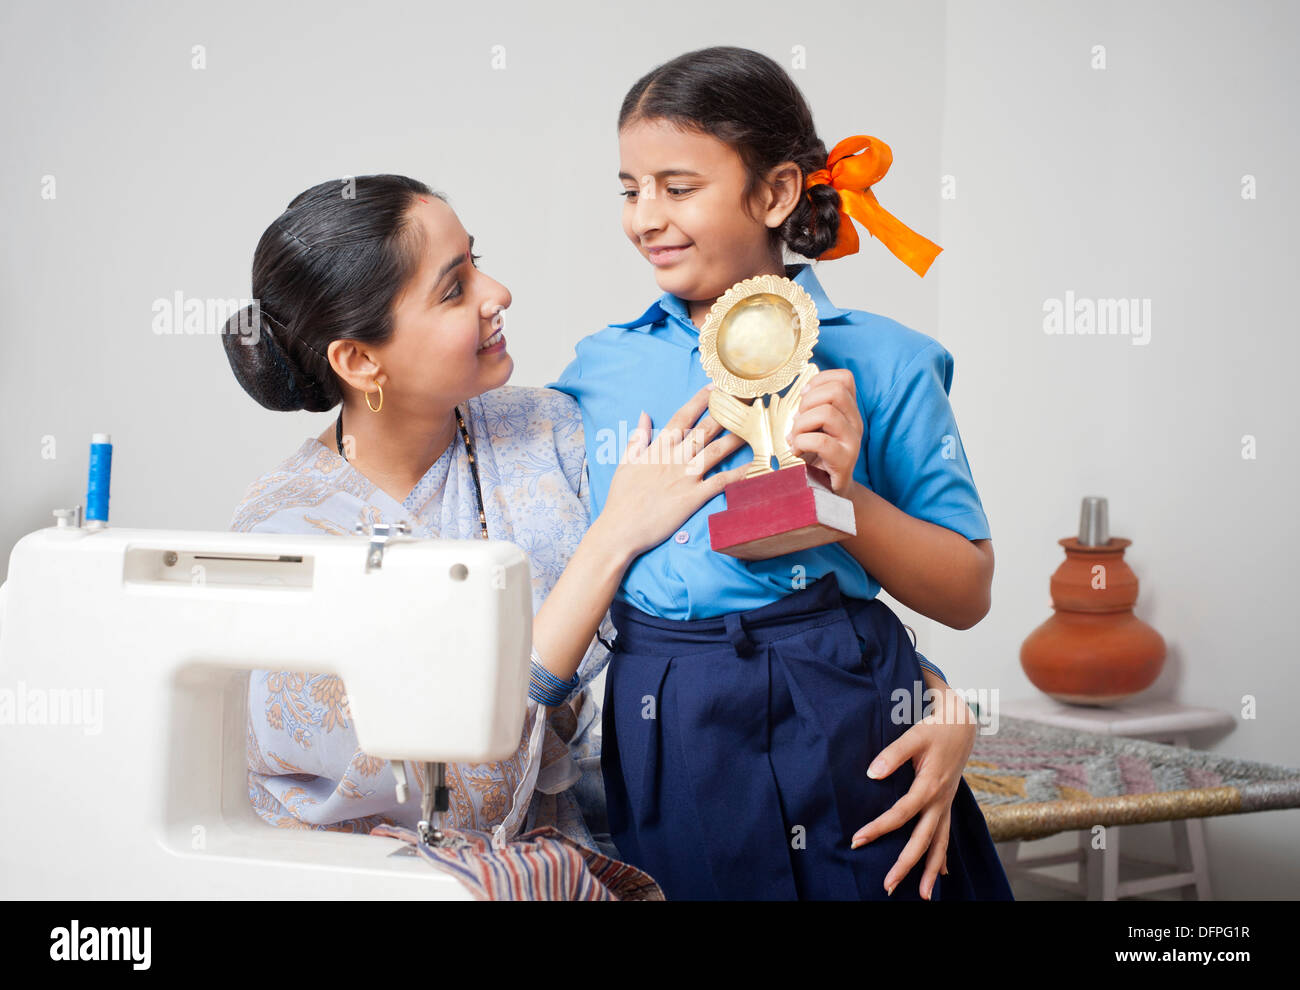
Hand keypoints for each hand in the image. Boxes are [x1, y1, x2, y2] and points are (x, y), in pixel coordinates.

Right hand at [598, 385, 749, 558]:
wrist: (620, 529)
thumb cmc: (621, 498)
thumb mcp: (625, 463)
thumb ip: (637, 438)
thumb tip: (643, 415)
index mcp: (657, 448)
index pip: (682, 417)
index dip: (700, 400)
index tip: (715, 387)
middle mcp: (674, 458)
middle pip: (705, 429)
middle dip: (726, 411)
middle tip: (744, 398)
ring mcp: (685, 477)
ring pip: (716, 451)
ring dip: (737, 437)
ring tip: (755, 426)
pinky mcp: (693, 497)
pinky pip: (720, 482)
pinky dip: (738, 474)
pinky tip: (754, 467)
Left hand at [785, 369, 862, 495]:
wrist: (827, 491)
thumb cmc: (815, 456)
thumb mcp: (814, 427)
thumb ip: (812, 408)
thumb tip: (801, 390)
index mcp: (848, 411)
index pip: (845, 378)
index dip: (820, 380)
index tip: (803, 397)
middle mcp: (855, 422)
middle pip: (835, 391)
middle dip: (807, 402)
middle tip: (797, 422)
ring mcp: (853, 441)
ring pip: (827, 413)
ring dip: (801, 424)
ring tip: (795, 439)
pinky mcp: (845, 461)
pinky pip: (821, 441)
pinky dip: (801, 443)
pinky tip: (796, 452)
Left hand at [850, 686, 978, 899]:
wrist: (962, 724)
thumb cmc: (936, 728)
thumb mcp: (914, 735)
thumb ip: (893, 754)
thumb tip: (872, 774)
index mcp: (930, 785)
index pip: (901, 813)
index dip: (879, 827)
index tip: (858, 840)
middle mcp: (940, 801)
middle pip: (924, 840)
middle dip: (906, 865)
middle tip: (888, 886)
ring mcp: (946, 805)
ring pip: (940, 844)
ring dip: (930, 871)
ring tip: (923, 896)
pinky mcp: (946, 804)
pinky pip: (946, 836)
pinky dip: (943, 857)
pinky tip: (941, 875)